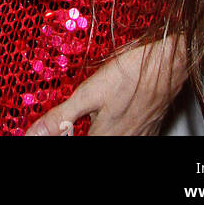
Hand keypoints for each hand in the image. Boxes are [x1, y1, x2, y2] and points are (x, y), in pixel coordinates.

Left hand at [24, 33, 187, 135]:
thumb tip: (34, 133)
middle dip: (77, 131)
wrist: (170, 61)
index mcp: (105, 139)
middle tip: (71, 122)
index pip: (75, 143)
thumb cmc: (133, 73)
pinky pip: (129, 134)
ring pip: (112, 139)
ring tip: (92, 117)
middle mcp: (124, 141)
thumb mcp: (89, 92)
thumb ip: (61, 116)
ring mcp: (140, 136)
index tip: (52, 130)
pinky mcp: (151, 127)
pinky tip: (115, 114)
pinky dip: (116, 127)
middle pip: (93, 140)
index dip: (63, 135)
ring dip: (98, 129)